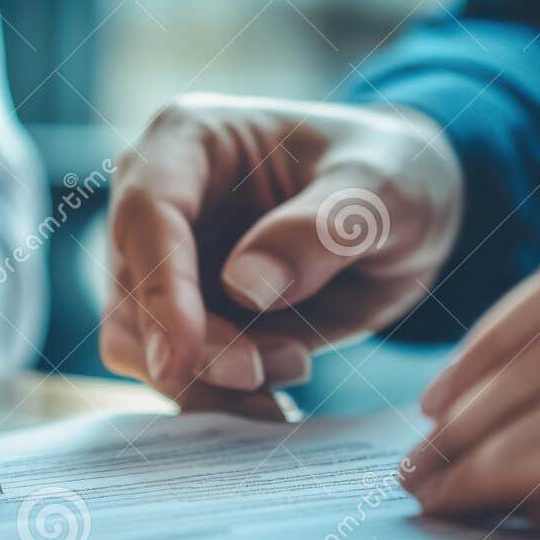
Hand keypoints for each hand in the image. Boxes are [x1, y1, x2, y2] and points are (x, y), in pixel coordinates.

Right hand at [101, 94, 462, 416]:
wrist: (407, 213)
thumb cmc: (392, 174)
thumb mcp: (382, 188)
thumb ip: (322, 228)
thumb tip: (245, 286)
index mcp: (189, 140)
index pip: (147, 214)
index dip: (159, 290)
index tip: (182, 356)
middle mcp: (158, 201)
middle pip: (132, 292)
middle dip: (190, 350)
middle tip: (264, 374)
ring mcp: (165, 263)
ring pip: (141, 344)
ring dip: (204, 381)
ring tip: (292, 366)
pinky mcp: (185, 317)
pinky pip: (177, 373)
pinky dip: (217, 399)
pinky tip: (274, 399)